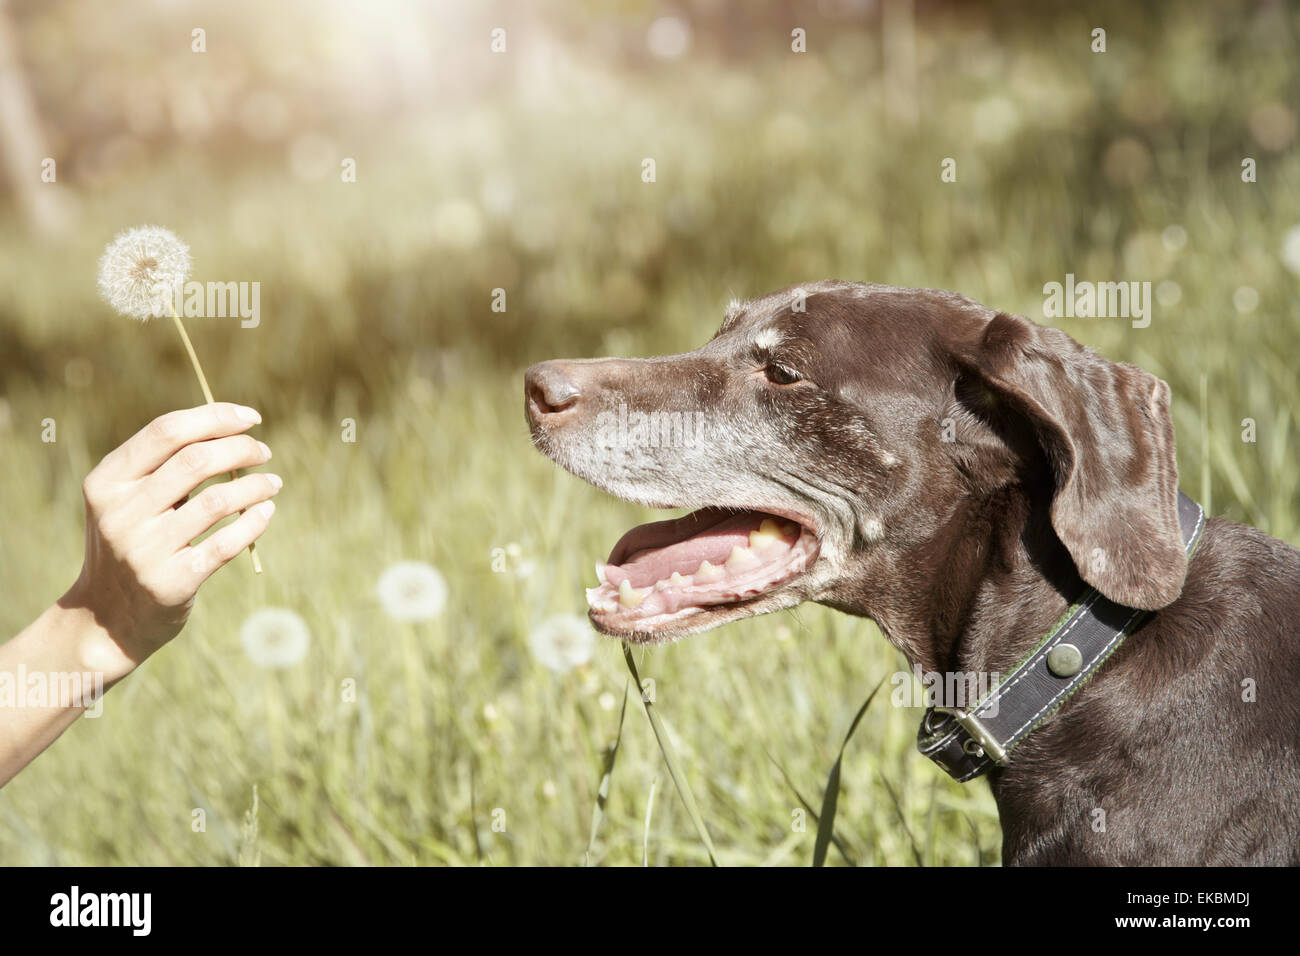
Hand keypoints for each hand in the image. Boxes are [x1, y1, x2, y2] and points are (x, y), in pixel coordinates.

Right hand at [65, 403, 280, 679]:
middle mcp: (119, 513)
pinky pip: (227, 542)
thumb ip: (163, 466)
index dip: (216, 417)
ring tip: (273, 483)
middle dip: (241, 449)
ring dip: (256, 485)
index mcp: (106, 482)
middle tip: (264, 452)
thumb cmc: (132, 543)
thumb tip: (230, 428)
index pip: (167, 432)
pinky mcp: (171, 582)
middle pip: (196, 461)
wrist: (107, 618)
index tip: (251, 418)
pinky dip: (255, 521)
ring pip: (218, 500)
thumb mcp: (127, 501)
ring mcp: (144, 550)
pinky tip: (267, 511)